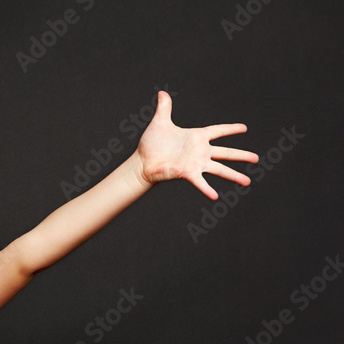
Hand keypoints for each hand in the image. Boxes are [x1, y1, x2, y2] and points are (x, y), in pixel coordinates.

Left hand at [136, 91, 258, 199]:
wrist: (141, 161)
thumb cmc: (151, 143)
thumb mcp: (160, 122)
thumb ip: (164, 108)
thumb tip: (162, 92)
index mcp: (196, 137)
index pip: (218, 131)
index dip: (230, 129)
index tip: (245, 128)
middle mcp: (200, 151)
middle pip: (226, 153)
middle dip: (241, 155)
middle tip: (257, 158)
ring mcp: (195, 163)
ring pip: (220, 169)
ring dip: (234, 175)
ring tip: (247, 182)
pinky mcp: (187, 173)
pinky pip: (200, 182)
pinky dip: (207, 189)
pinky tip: (216, 196)